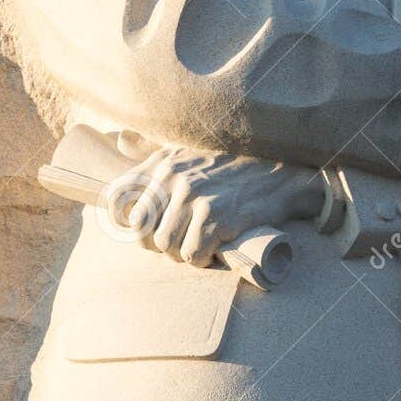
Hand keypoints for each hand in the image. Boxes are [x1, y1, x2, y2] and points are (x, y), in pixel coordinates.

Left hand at [112, 136, 323, 266]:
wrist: (281, 175)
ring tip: (200, 245)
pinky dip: (202, 260)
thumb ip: (152, 148)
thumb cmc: (232, 166)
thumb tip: (121, 140)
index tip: (147, 230)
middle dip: (158, 244)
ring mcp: (194, 196)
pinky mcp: (215, 216)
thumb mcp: (188, 149)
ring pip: (166, 246)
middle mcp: (173, 176)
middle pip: (142, 230)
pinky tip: (214, 250)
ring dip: (181, 254)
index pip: (119, 198)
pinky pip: (192, 254)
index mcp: (162, 162)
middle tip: (181, 243)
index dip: (126, 222)